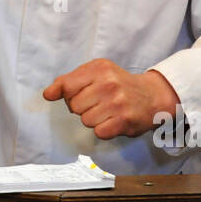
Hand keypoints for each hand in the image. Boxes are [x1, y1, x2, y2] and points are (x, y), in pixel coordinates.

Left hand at [42, 59, 180, 139]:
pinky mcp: (124, 121)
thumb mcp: (95, 73)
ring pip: (86, 120)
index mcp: (99, 69)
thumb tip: (48, 94)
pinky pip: (99, 132)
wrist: (152, 96)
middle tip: (97, 103)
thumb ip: (69, 81)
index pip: (66, 86)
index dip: (67, 95)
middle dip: (82, 108)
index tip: (74, 95)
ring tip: (107, 111)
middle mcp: (109, 84)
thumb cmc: (119, 84)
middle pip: (74, 106)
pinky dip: (104, 130)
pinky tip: (113, 121)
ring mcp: (118, 103)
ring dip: (94, 119)